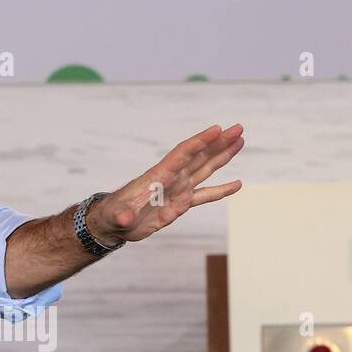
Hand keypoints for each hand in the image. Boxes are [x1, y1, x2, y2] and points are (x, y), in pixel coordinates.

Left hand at [87, 123, 244, 245]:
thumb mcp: (116, 215)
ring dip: (222, 156)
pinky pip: (205, 194)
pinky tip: (237, 184)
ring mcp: (177, 189)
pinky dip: (221, 190)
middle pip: (199, 156)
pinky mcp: (180, 203)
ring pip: (204, 169)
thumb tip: (124, 218)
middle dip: (219, 142)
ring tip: (239, 141)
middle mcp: (171, 178)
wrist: (114, 223)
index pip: (182, 154)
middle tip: (238, 128)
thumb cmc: (113, 215)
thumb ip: (122, 215)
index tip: (217, 129)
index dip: (200, 141)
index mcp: (158, 176)